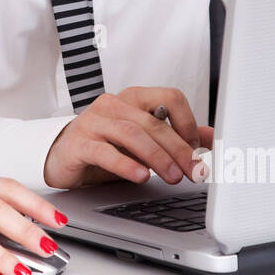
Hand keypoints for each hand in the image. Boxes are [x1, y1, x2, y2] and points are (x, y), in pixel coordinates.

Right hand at [44, 86, 213, 190]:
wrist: (62, 156)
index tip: (197, 148)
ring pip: (132, 134)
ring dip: (157, 157)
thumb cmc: (105, 145)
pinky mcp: (79, 143)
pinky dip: (125, 164)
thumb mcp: (144, 140)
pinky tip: (140, 176)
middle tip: (194, 171)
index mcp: (134, 99)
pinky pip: (104, 151)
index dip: (188, 122)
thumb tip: (211, 139)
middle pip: (154, 122)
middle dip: (179, 149)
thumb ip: (176, 136)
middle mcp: (114, 105)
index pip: (170, 97)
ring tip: (173, 177)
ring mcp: (94, 122)